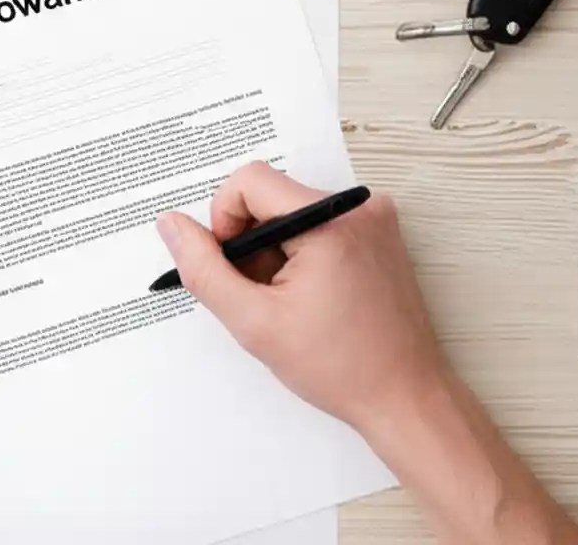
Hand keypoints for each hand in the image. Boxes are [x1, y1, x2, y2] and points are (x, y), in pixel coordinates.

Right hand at [154, 161, 444, 428]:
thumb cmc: (342, 367)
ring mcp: (375, 219)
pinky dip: (302, 255)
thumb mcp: (254, 322)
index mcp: (330, 220)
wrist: (405, 397)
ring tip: (288, 301)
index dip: (224, 220)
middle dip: (252, 242)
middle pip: (272, 196)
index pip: (250, 180)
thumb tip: (173, 226)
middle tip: (260, 294)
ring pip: (294, 213)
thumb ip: (204, 269)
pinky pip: (321, 226)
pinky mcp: (380, 235)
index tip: (231, 266)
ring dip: (276, 252)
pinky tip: (310, 297)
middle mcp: (359, 207)